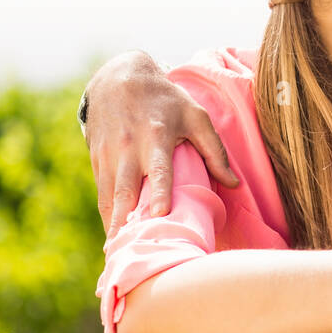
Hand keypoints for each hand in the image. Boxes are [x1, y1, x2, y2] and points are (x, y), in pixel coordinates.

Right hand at [85, 50, 237, 234]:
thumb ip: (215, 150)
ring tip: (120, 254)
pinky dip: (108, 215)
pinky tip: (113, 237)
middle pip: (126, 190)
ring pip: (110, 196)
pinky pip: (102, 193)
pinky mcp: (97, 161)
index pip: (158, 169)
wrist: (118, 79)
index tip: (161, 214)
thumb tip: (234, 184)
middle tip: (132, 249)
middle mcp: (128, 149)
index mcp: (156, 137)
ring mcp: (108, 156)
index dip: (159, 192)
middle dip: (127, 220)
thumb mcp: (195, 115)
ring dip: (114, 225)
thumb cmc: (165, 100)